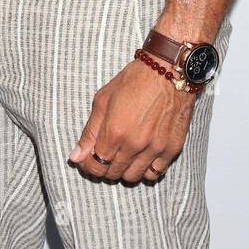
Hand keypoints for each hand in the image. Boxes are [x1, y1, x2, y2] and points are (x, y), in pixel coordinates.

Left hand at [67, 57, 196, 183]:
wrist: (169, 71)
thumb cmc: (134, 80)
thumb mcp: (103, 100)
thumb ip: (89, 132)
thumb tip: (75, 157)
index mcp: (114, 131)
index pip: (95, 166)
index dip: (88, 165)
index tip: (88, 159)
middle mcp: (135, 144)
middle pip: (113, 174)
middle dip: (105, 167)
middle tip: (107, 153)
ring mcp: (155, 148)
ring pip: (134, 177)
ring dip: (125, 169)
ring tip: (124, 154)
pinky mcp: (172, 148)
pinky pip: (155, 172)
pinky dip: (147, 168)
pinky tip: (143, 155)